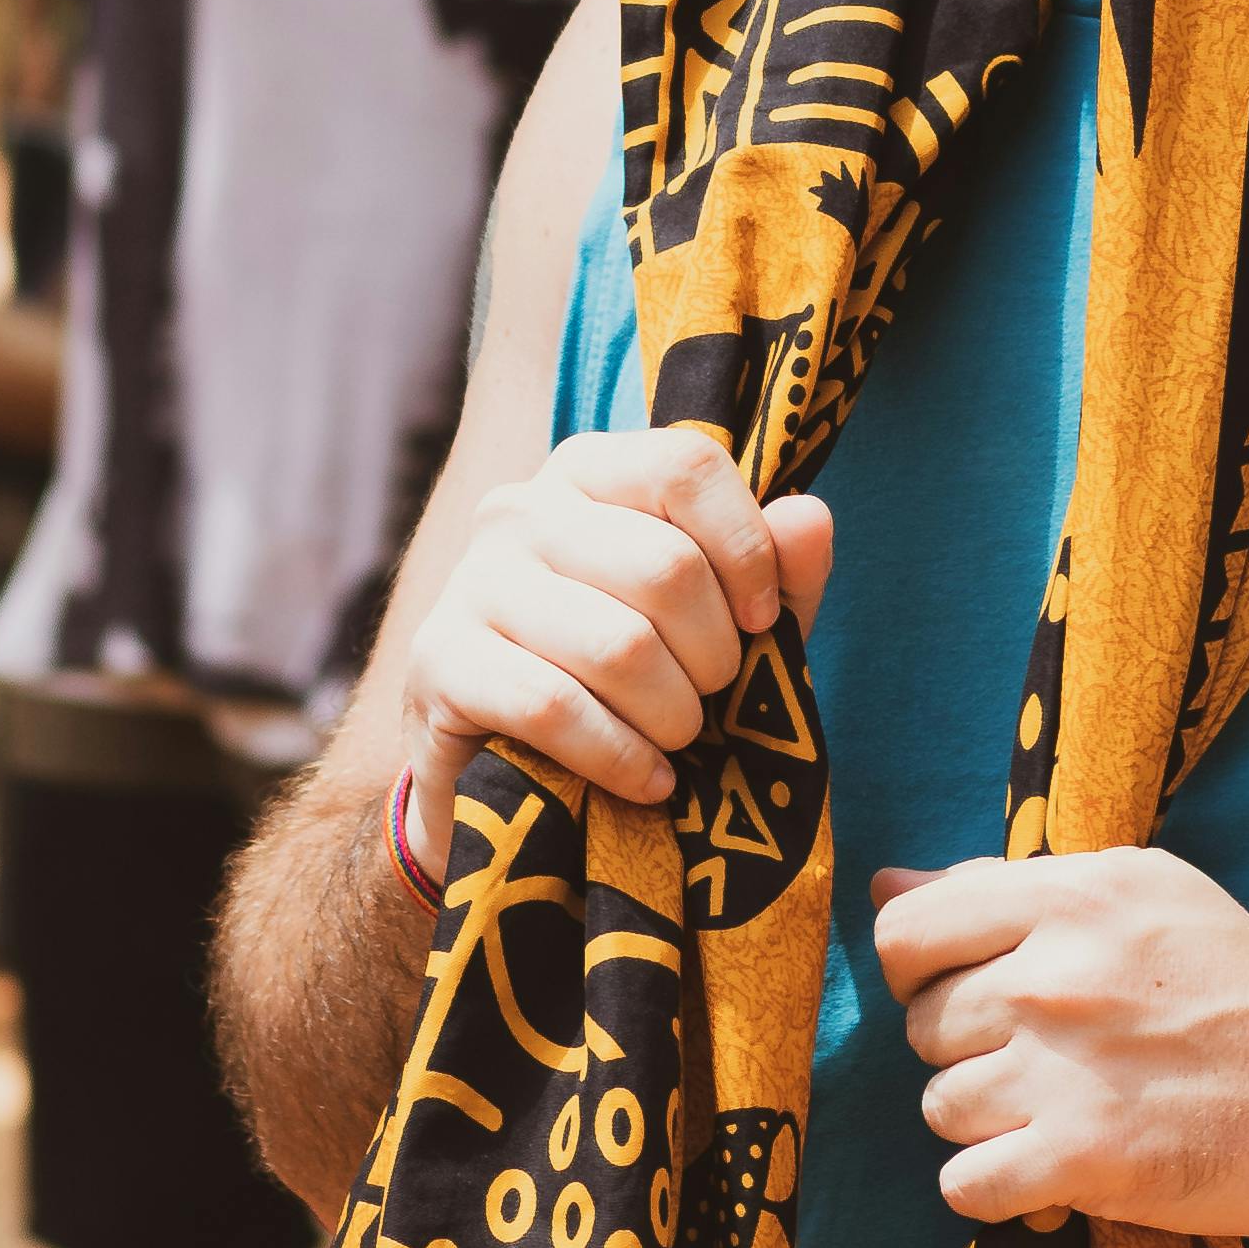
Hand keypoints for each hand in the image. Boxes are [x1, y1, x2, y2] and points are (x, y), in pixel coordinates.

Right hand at [402, 428, 838, 874]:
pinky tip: (645, 780)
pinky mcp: (440, 661)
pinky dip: (619, 756)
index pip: (686, 467)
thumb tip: (809, 517)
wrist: (499, 773)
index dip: (747, 550)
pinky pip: (553, 707)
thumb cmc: (626, 683)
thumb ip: (775, 571)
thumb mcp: (717, 623)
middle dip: (714, 655)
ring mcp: (472, 581)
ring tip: (678, 743)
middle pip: (664, 566)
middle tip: (711, 699)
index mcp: (590, 472)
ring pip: (617, 645)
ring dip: (673, 715)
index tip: (763, 623)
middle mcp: (522, 508)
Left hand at [872, 847, 1248, 1237]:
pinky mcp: (1082, 1158)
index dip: (918, 970)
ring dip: (988, 1121)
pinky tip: (1053, 1170)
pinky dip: (999, 1187)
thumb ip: (1004, 887)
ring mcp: (1063, 1069)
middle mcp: (1055, 975)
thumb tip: (883, 885)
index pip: (905, 931)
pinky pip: (964, 1183)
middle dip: (970, 1049)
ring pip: (940, 1106)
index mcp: (1071, 896)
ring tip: (1061, 1113)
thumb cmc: (1245, 986)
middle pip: (922, 1026)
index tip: (965, 992)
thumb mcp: (1141, 893)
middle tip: (1049, 1062)